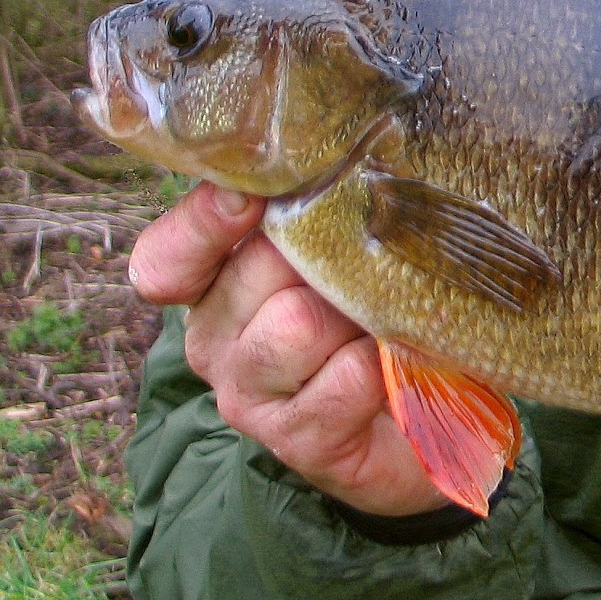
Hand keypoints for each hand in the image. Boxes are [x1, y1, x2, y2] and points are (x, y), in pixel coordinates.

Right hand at [128, 181, 451, 516]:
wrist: (433, 406)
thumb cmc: (377, 306)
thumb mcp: (346, 246)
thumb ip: (322, 206)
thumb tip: (332, 159)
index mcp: (214, 282)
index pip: (167, 258)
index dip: (201, 225)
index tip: (249, 199)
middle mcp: (215, 338)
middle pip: (257, 272)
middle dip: (331, 257)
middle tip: (378, 260)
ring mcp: (249, 394)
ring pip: (296, 326)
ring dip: (360, 313)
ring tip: (387, 316)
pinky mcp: (296, 440)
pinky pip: (344, 381)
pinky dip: (383, 364)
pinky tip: (395, 361)